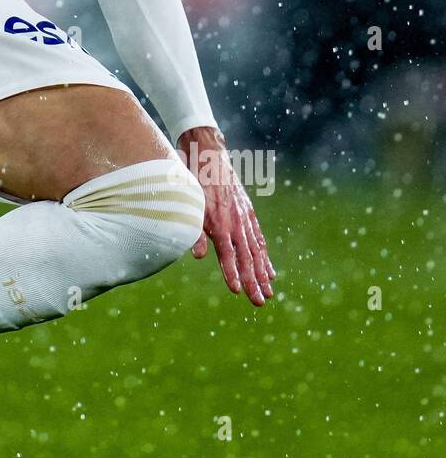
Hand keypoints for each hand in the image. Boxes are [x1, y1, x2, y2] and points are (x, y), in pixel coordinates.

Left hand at [178, 125, 274, 306]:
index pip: (228, 255)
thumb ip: (194, 231)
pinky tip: (270, 271)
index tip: (237, 291)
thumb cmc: (194, 181)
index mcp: (220, 222)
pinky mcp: (247, 212)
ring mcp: (244, 217)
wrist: (208, 155)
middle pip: (246, 257)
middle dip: (253, 281)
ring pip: (256, 250)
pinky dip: (264, 256)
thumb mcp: (189, 204)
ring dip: (262, 273)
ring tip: (269, 292)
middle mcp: (236, 222)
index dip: (232, 274)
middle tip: (259, 302)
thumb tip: (196, 256)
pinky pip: (258, 238)